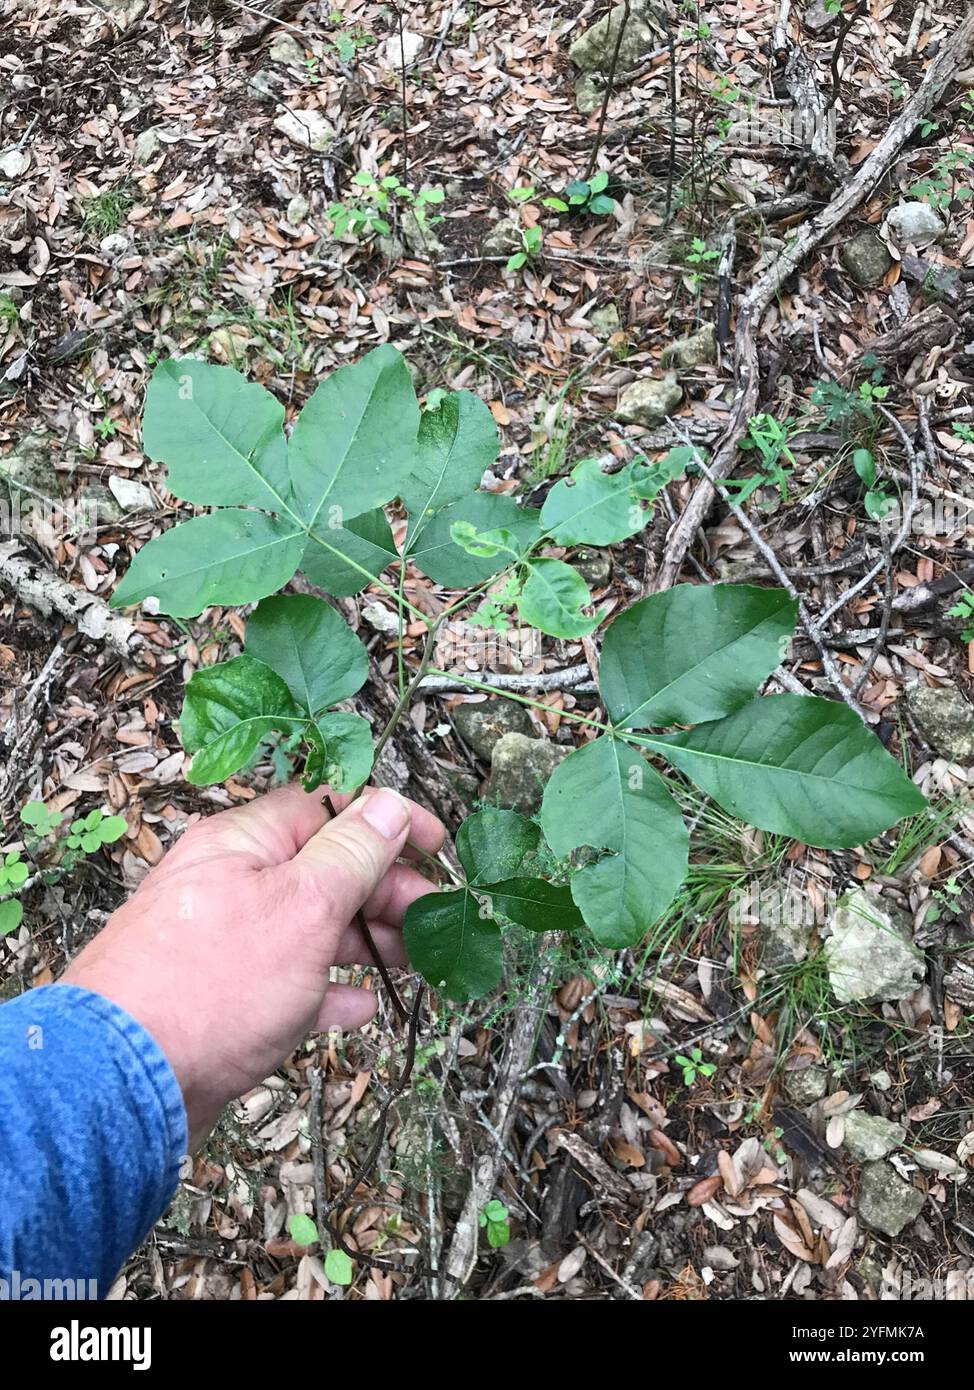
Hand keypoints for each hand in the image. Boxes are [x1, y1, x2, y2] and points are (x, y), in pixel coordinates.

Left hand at [61, 784, 444, 1147]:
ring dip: (364, 940)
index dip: (386, 820)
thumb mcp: (301, 907)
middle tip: (431, 918)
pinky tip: (358, 1008)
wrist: (123, 1087)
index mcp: (242, 843)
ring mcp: (223, 943)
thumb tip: (387, 805)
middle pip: (323, 869)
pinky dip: (326, 991)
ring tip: (412, 961)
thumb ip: (351, 854)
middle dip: (384, 890)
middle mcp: (230, 884)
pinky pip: (286, 983)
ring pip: (309, 928)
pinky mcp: (221, 1000)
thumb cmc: (209, 986)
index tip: (437, 845)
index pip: (327, 808)